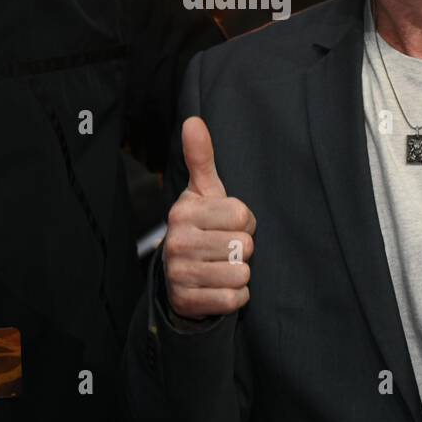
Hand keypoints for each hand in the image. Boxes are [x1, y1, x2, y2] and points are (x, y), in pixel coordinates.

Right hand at [162, 116, 256, 319]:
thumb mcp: (203, 192)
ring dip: (240, 273)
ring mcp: (180, 273)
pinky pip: (234, 299)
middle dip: (243, 249)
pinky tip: (219, 286)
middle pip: (244, 245)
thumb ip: (201, 158)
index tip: (229, 224)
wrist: (180, 275)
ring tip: (222, 266)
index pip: (242, 216)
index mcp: (183, 212)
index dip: (245, 222)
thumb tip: (193, 121)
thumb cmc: (201, 226)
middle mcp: (177, 241)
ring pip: (241, 273)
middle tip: (224, 248)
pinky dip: (235, 296)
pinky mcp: (187, 301)